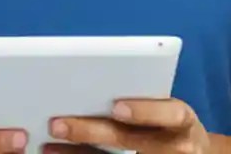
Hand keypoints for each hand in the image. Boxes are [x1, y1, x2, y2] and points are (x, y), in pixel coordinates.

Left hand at [43, 98, 211, 153]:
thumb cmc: (170, 124)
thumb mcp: (168, 110)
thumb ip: (140, 97)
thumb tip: (87, 83)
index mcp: (182, 120)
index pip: (171, 113)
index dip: (144, 111)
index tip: (116, 107)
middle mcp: (177, 147)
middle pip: (130, 141)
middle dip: (90, 131)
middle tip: (56, 124)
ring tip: (48, 146)